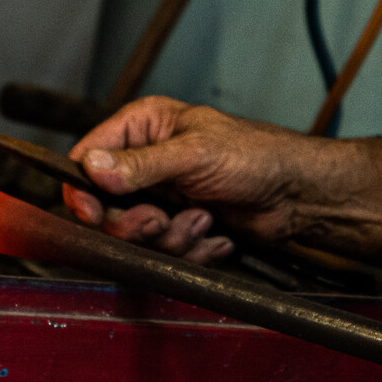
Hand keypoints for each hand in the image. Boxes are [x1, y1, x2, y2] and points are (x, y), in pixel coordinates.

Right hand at [65, 96, 315, 263]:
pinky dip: (192, 249)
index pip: (88, 160)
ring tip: (203, 218)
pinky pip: (165, 252)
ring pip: (137, 236)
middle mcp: (146, 163)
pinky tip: (215, 231)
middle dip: (137, 223)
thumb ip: (140, 164)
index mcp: (142, 128)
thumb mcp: (193, 154)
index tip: (93, 213)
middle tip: (160, 220)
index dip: (84, 192)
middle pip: (107, 208)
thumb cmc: (255, 156)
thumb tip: (92, 168)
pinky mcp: (180, 227)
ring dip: (173, 236)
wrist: (297, 195)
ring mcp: (163, 197)